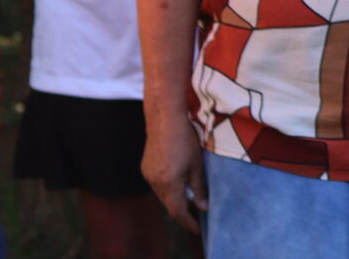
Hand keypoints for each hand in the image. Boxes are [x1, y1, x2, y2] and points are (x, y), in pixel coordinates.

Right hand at [141, 111, 207, 233]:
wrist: (164, 120)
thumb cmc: (185, 140)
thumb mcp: (197, 165)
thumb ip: (199, 187)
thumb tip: (203, 206)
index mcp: (169, 183)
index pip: (177, 212)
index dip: (188, 222)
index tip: (198, 228)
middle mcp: (155, 183)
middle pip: (169, 205)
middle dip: (182, 211)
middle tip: (197, 213)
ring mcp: (148, 175)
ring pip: (162, 195)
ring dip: (175, 199)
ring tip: (190, 197)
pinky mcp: (145, 168)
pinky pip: (157, 185)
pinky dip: (168, 188)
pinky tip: (178, 181)